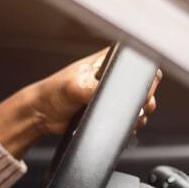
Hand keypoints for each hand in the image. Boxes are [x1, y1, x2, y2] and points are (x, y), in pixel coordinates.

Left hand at [0, 48, 160, 158]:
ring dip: (139, 114)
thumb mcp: (76, 87)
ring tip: (130, 120)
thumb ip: (96, 87)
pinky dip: (129, 123)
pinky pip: (127, 116)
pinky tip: (123, 127)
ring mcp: (112, 93)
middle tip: (139, 110)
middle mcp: (112, 75)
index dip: (145, 79)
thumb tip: (114, 94)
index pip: (138, 63)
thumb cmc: (52, 93)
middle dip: (146, 100)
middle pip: (144, 86)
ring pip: (139, 103)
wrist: (42, 114)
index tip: (141, 93)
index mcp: (107, 60)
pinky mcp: (109, 109)